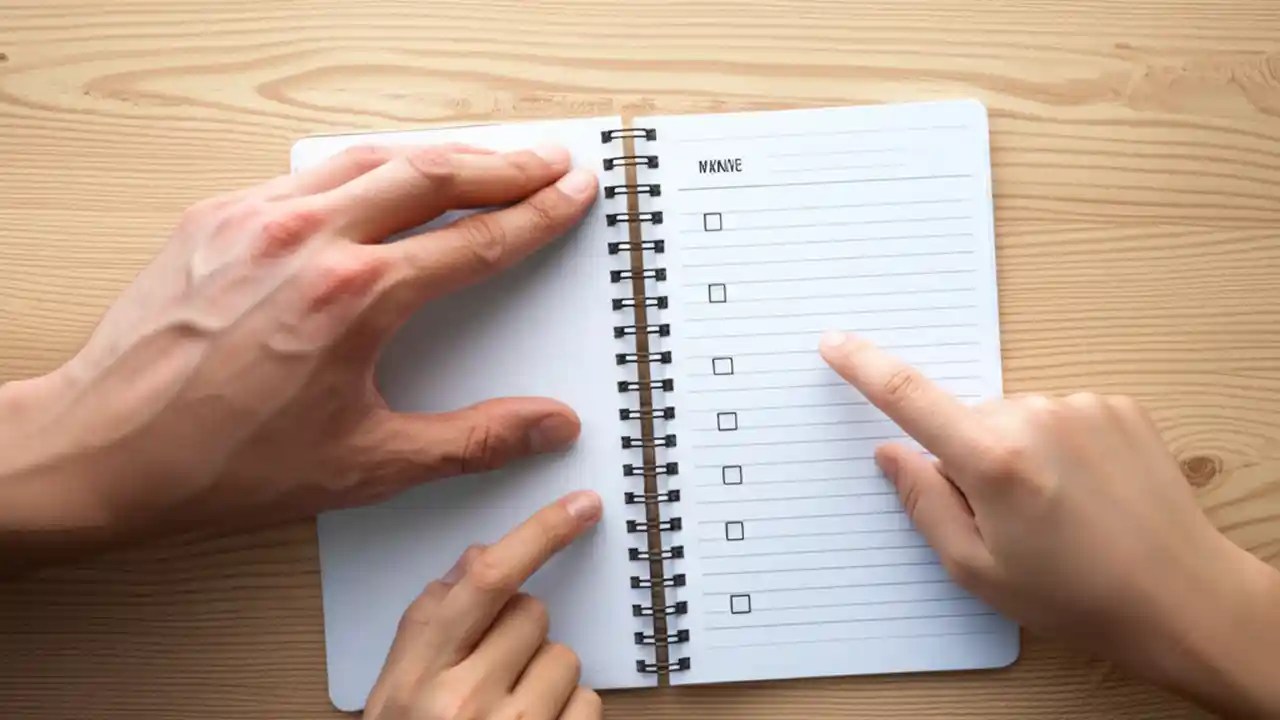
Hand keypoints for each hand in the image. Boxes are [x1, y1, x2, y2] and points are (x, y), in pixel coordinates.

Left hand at [0, 143, 598, 564]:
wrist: (105, 451)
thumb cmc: (221, 463)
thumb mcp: (366, 466)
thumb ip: (473, 441)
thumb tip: (548, 424)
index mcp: (356, 298)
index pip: (476, 240)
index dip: (538, 215)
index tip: (571, 195)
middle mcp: (310, 241)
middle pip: (434, 175)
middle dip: (505, 165)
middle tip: (548, 160)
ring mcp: (258, 220)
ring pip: (373, 158)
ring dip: (440, 153)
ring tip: (484, 156)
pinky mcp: (218, 217)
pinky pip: (312, 172)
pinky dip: (365, 165)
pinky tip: (382, 173)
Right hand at [364, 491, 603, 719]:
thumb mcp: (391, 692)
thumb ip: (429, 621)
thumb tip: (478, 557)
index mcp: (420, 676)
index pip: (487, 582)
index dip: (539, 534)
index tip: (579, 509)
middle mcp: (467, 704)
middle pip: (533, 614)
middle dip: (519, 631)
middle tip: (492, 669)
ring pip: (565, 657)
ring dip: (545, 675)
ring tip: (509, 710)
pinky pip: (588, 702)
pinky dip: (569, 712)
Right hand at [819, 331, 1279, 716]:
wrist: (1181, 597)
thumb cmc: (1075, 597)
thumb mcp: (976, 570)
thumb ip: (924, 503)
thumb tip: (892, 452)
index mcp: (994, 461)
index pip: (910, 397)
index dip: (865, 367)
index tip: (835, 343)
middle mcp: (1037, 418)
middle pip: (969, 420)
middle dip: (971, 458)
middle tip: (1007, 519)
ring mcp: (1083, 407)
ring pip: (1016, 418)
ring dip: (1019, 453)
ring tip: (1058, 511)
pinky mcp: (1119, 406)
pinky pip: (1061, 416)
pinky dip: (1061, 447)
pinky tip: (1086, 492)